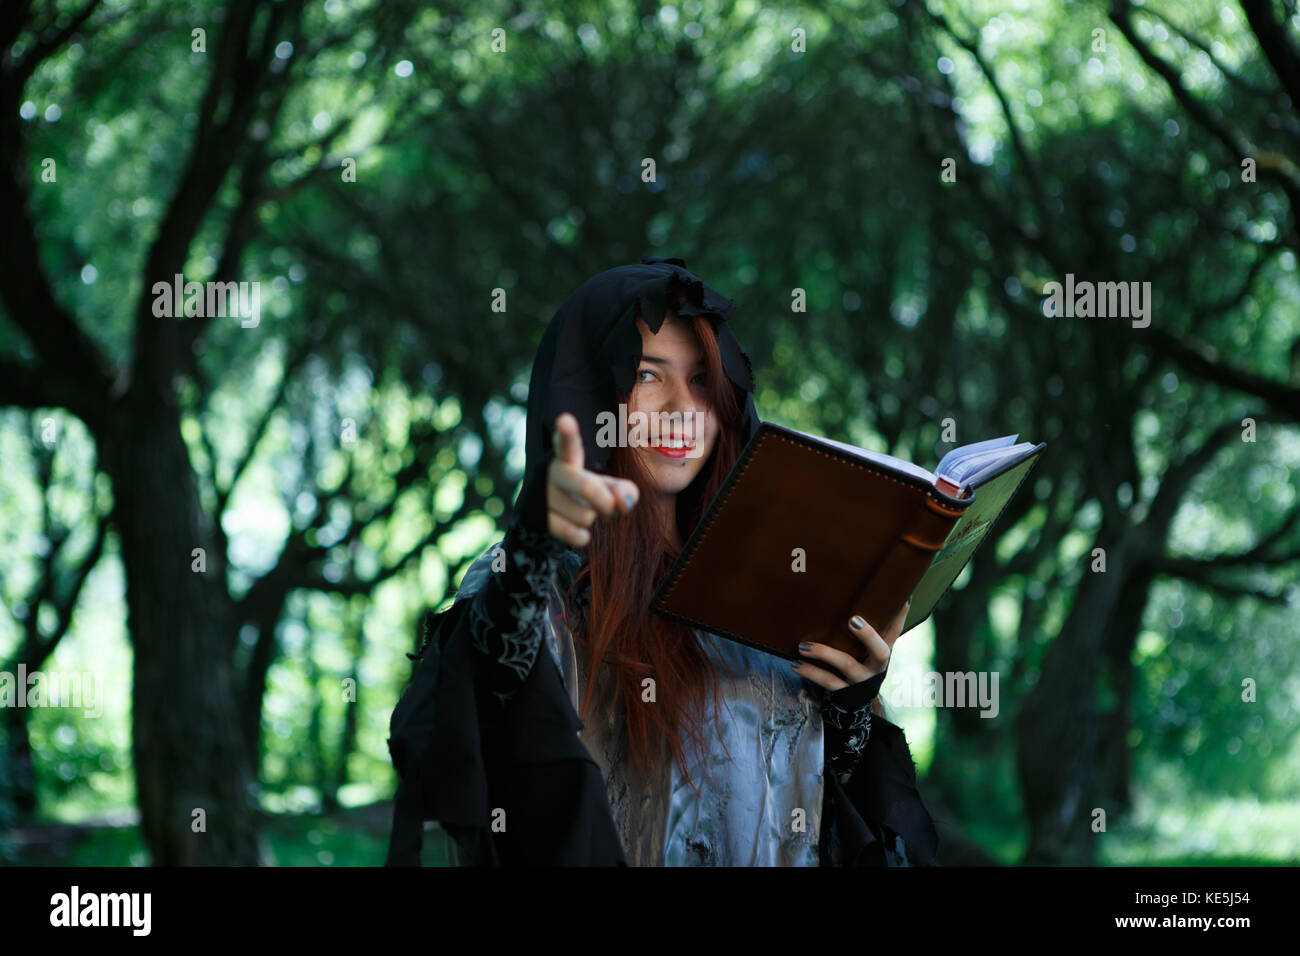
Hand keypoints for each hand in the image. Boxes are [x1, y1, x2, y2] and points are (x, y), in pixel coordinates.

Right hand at [546, 412, 638, 547]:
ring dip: (593, 519)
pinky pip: (572, 533)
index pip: (568, 444)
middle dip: (605, 502)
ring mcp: (544, 496)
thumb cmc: (586, 493)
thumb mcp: (608, 487)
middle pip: (586, 486)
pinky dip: (582, 536)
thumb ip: (624, 491)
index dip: (567, 433)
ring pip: (584, 515)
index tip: (565, 419)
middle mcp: (552, 473)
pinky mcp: (540, 519)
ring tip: (585, 513)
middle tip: (610, 508)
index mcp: (568, 458)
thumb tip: (624, 501)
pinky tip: (579, 531)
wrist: (552, 512)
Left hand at [793, 599, 910, 691]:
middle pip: (880, 651)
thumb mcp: (870, 653)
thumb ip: (871, 632)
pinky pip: (828, 682)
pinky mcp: (845, 693)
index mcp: (883, 654)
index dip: (900, 617)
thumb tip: (877, 600)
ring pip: (846, 665)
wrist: (857, 707)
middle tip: (852, 620)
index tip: (902, 600)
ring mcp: (861, 680)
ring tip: (804, 645)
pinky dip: (811, 672)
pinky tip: (796, 664)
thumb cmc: (861, 668)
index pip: (895, 633)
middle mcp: (876, 667)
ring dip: (824, 653)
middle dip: (868, 635)